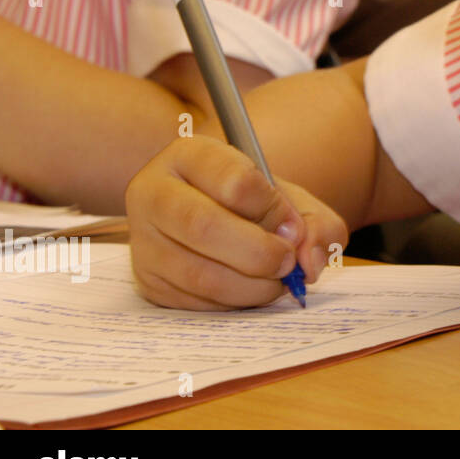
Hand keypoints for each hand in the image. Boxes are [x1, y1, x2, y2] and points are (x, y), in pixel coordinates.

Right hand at [126, 135, 348, 309]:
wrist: (213, 213)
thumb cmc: (255, 203)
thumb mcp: (292, 198)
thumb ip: (316, 224)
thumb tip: (310, 263)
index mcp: (190, 155)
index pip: (234, 181)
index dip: (273, 210)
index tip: (293, 227)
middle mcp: (154, 192)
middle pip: (203, 226)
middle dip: (259, 253)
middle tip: (288, 263)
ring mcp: (143, 239)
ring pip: (198, 273)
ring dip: (251, 286)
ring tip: (275, 279)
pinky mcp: (147, 280)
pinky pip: (194, 302)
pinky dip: (233, 303)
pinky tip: (250, 289)